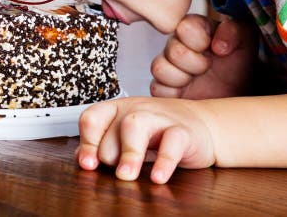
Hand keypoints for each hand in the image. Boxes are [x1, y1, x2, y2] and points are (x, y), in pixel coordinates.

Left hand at [75, 96, 214, 182]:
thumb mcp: (127, 137)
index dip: (87, 142)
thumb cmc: (158, 133)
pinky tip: (157, 177)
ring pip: (136, 125)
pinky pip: (172, 142)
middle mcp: (136, 109)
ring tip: (126, 175)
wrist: (202, 123)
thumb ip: (103, 145)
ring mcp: (160, 118)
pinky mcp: (183, 131)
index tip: (88, 164)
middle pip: (114, 127)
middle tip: (114, 173)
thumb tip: (83, 160)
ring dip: (128, 153)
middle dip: (109, 153)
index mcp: (118, 110)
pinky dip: (164, 160)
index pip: (92, 118)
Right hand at [150, 14, 257, 99]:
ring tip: (196, 80)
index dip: (199, 40)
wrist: (236, 95)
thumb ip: (234, 31)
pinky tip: (187, 92)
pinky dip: (172, 93)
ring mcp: (169, 67)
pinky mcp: (164, 88)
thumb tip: (218, 44)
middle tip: (208, 67)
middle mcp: (177, 46)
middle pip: (172, 50)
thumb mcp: (246, 41)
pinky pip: (156, 88)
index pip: (185, 26)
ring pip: (159, 67)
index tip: (215, 49)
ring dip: (182, 77)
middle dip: (195, 63)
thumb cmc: (238, 66)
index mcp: (194, 30)